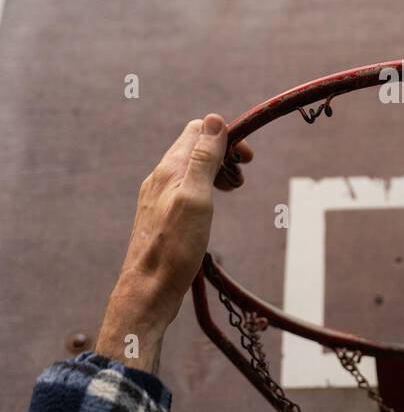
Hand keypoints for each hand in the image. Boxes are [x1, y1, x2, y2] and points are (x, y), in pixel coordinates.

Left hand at [94, 115, 252, 372]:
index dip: (227, 137)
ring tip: (232, 192)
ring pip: (192, 168)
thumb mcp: (196, 198)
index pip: (199, 130)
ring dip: (217, 172)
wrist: (148, 291)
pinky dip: (206, 189)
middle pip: (196, 147)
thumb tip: (214, 119)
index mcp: (169, 169)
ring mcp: (159, 196)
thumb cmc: (174, 249)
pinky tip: (212, 208)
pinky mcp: (161, 215)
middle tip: (240, 180)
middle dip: (224, 154)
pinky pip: (186, 188)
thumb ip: (204, 158)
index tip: (246, 160)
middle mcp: (161, 178)